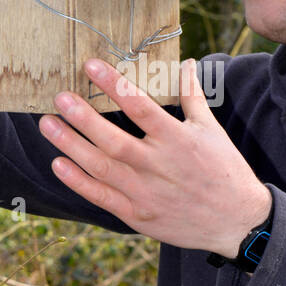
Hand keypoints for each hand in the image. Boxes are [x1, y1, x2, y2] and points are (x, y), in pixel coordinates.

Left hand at [37, 57, 272, 256]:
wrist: (237, 222)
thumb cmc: (225, 172)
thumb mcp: (212, 130)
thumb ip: (193, 96)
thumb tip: (185, 63)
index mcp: (177, 140)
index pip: (140, 107)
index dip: (113, 85)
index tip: (90, 66)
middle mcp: (158, 166)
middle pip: (113, 140)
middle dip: (83, 118)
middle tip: (59, 97)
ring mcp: (145, 193)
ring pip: (100, 168)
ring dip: (71, 145)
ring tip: (48, 124)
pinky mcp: (137, 215)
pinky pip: (101, 197)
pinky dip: (78, 182)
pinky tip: (58, 163)